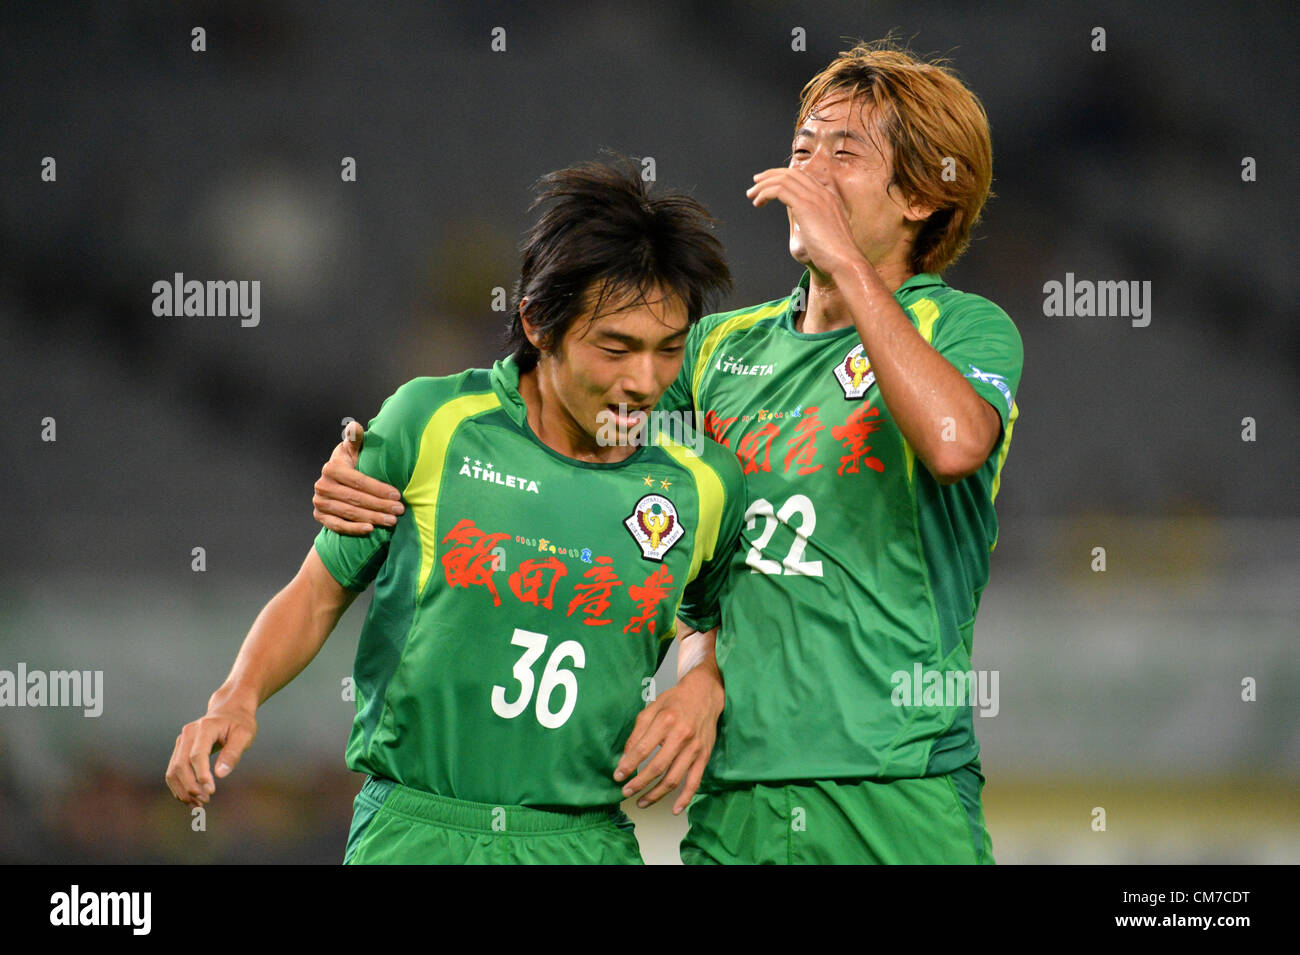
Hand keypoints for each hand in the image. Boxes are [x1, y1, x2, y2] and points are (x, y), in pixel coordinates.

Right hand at [165, 696, 257, 809]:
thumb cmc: (240, 723)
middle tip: (206, 800)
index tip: (211, 791)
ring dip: (182, 791)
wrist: (229, 711)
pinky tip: (192, 799)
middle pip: (180, 765)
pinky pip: (173, 772)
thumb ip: (233, 753)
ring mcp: (181, 742)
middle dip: (190, 786)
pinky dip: (180, 788)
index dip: (201, 775)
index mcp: (204, 728)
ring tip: (199, 805)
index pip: (197, 755)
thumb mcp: (244, 735)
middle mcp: (188, 734)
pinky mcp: (179, 750)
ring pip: (172, 771)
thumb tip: (220, 775)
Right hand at [312, 422, 403, 534]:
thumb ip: (356, 439)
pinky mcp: (320, 516)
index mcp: (331, 468)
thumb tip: (354, 426)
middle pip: (355, 498)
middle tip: (400, 510)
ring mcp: (319, 502)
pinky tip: (370, 529)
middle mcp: (322, 485)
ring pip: (349, 513)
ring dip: (372, 518)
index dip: (378, 488)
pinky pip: (337, 525)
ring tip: (392, 521)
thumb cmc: (352, 462)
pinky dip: (354, 529)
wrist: (337, 482)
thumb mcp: (354, 450)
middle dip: (380, 505)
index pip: (358, 481)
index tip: (397, 494)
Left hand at [613, 664, 724, 814]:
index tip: (618, 776)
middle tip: (625, 791)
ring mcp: (694, 748)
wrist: (705, 694)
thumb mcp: (652, 707)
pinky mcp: (704, 757)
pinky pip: (695, 782)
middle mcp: (681, 736)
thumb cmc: (676, 700)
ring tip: (641, 802)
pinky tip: (674, 809)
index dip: (628, 765)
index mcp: (666, 721)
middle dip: (639, 783)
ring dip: (656, 794)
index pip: (643, 749)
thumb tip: (626, 757)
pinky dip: (685, 798)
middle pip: (657, 767)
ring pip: (674, 778)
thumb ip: (638, 731)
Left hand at [746, 167, 862, 277]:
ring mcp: (816, 198)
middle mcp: (823, 194)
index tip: (768, 184)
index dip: (784, 178)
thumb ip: (808, 225)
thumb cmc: (832, 258)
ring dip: (764, 185)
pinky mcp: (806, 205)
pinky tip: (758, 202)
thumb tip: (796, 224)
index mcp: (829, 199)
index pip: (804, 178)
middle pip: (793, 173)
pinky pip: (779, 190)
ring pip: (784, 179)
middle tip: (755, 183)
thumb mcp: (819, 237)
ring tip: (751, 195)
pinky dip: (765, 193)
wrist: (845, 262)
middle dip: (771, 175)